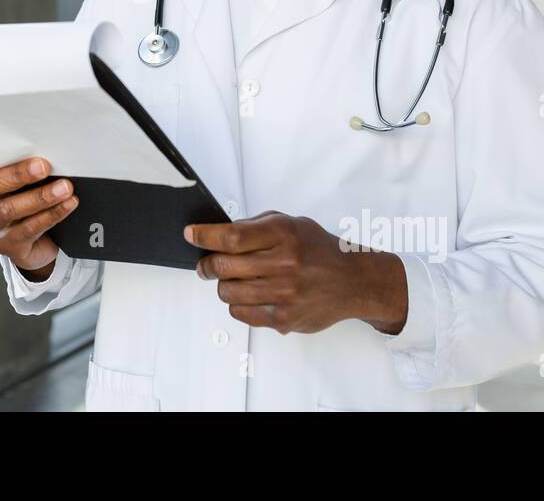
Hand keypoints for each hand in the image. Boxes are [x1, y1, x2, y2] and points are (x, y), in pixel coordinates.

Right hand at [0, 156, 78, 278]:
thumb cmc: (27, 203)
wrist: (38, 243)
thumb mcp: (21, 184)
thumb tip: (46, 153)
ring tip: (64, 187)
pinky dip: (51, 214)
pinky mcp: (8, 247)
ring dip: (40, 197)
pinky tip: (68, 204)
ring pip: (9, 209)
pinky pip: (29, 229)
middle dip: (17, 175)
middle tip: (43, 166)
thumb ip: (25, 170)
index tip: (20, 146)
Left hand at [184, 211, 407, 335]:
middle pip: (224, 266)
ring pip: (227, 292)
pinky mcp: (283, 318)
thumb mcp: (291, 224)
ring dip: (223, 285)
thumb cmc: (319, 250)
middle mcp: (284, 263)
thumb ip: (256, 226)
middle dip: (207, 264)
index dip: (204, 235)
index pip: (232, 236)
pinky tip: (248, 295)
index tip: (191, 234)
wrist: (352, 282)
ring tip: (232, 279)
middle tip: (206, 264)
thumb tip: (218, 232)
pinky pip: (240, 313)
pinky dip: (237, 304)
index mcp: (284, 234)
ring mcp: (284, 294)